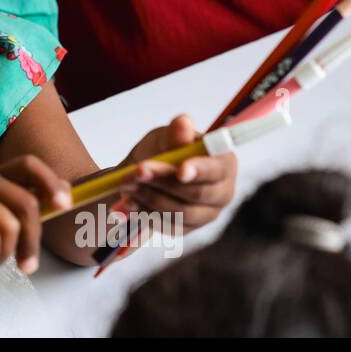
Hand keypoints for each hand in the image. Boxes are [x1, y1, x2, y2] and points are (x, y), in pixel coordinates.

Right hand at [0, 155, 71, 294]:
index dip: (50, 182)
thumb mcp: (6, 226)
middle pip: (26, 204)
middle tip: (26, 265)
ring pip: (10, 227)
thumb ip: (29, 207)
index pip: (28, 165)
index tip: (64, 206)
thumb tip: (67, 192)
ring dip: (3, 255)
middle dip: (31, 241)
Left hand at [117, 114, 237, 231]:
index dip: (199, 170)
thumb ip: (176, 133)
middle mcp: (222, 192)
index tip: (180, 169)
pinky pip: (166, 226)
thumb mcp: (167, 136)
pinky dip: (145, 212)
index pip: (217, 169)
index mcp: (224, 163)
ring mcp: (205, 215)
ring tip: (127, 182)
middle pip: (196, 194)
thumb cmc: (165, 149)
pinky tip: (129, 201)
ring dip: (149, 197)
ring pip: (180, 213)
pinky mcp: (185, 229)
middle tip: (137, 171)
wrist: (146, 174)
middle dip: (163, 182)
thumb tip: (183, 122)